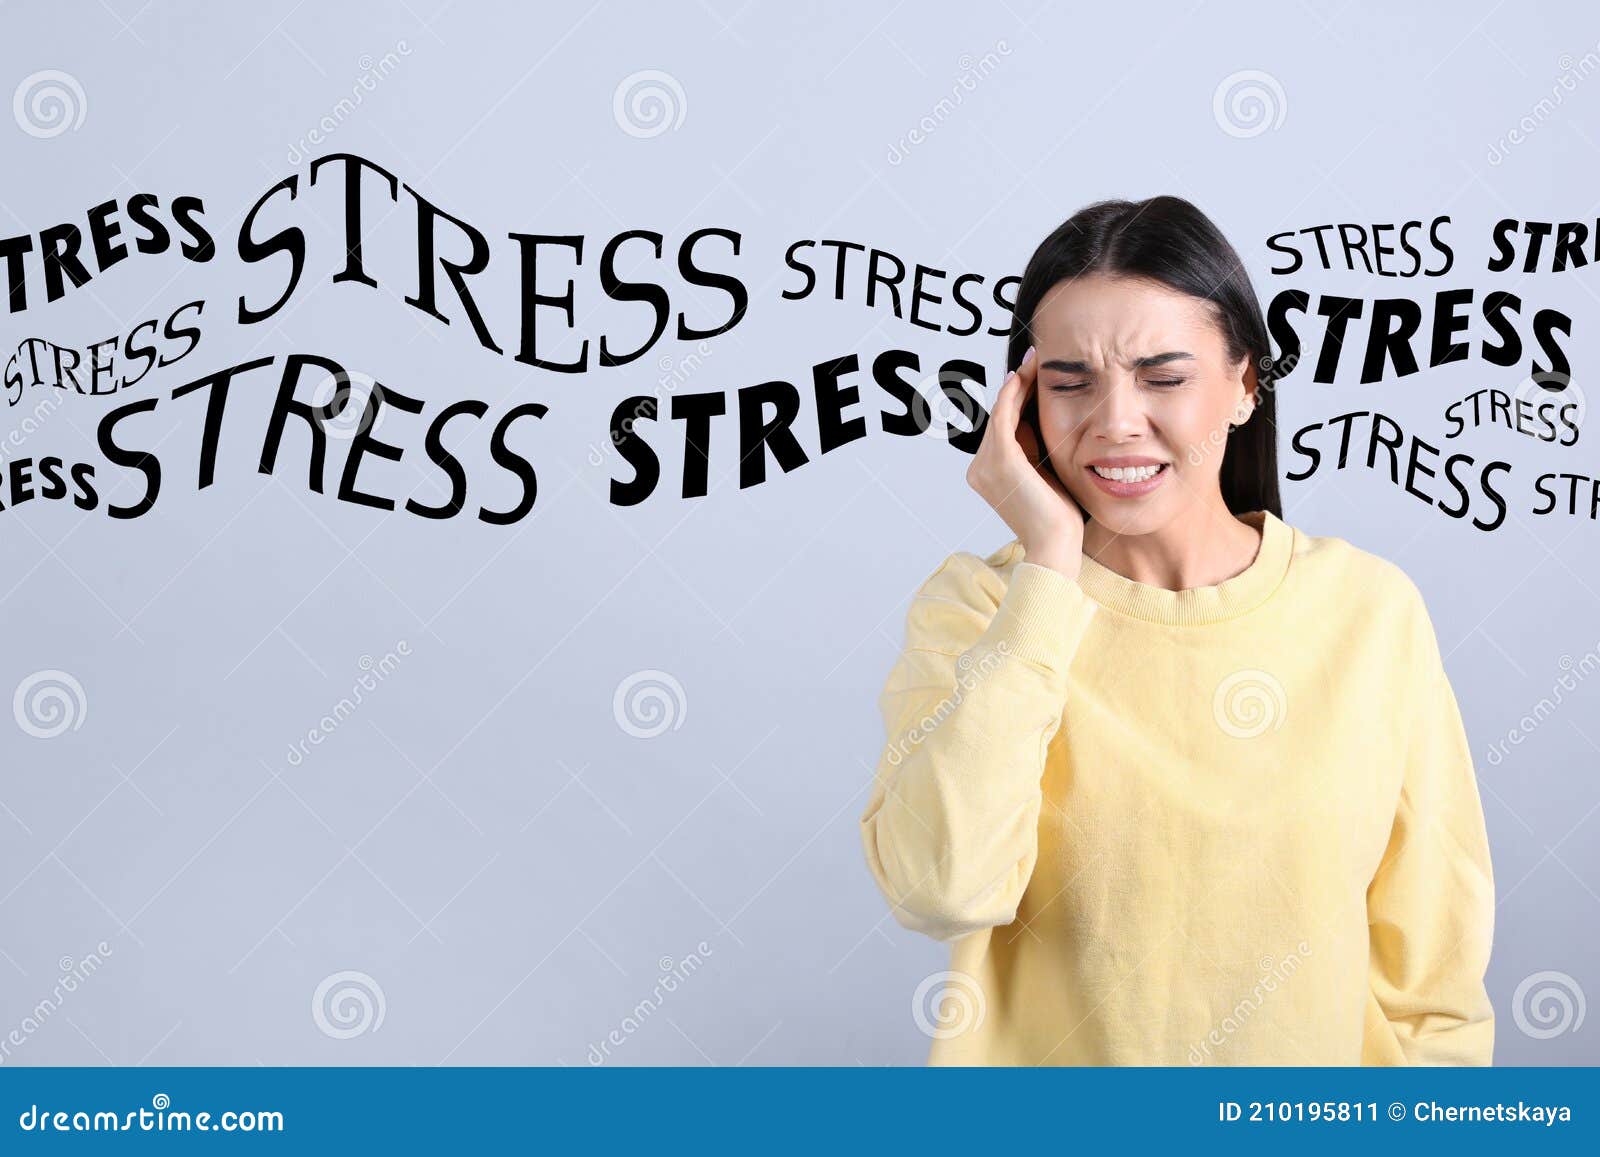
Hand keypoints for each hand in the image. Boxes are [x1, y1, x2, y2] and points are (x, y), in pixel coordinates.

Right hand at [965, 345, 1084, 576]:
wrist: (1056, 545)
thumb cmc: (1057, 518)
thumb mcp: (1044, 477)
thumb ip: (1036, 451)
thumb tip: (1043, 420)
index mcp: (986, 474)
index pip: (1002, 428)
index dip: (1015, 399)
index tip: (1031, 375)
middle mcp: (979, 469)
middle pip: (1000, 417)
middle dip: (1016, 386)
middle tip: (1033, 360)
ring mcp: (986, 464)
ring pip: (1001, 413)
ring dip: (1017, 384)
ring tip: (1033, 362)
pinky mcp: (1001, 460)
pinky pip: (1004, 416)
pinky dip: (1013, 394)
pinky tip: (1024, 376)